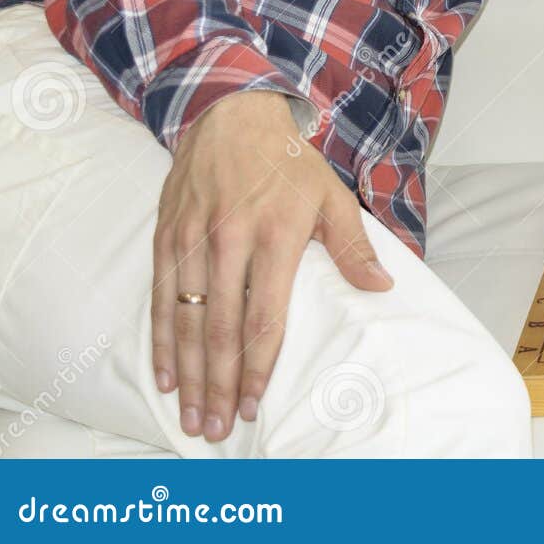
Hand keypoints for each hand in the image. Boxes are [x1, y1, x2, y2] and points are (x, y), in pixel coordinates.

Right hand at [151, 90, 392, 442]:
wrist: (234, 114)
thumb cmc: (290, 162)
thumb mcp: (333, 197)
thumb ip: (354, 247)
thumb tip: (381, 286)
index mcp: (276, 236)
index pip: (264, 317)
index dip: (257, 367)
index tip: (254, 403)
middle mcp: (230, 241)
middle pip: (221, 329)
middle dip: (218, 385)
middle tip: (217, 429)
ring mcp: (192, 239)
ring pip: (186, 320)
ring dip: (186, 373)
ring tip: (190, 415)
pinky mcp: (166, 235)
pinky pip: (161, 297)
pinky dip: (161, 340)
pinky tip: (164, 374)